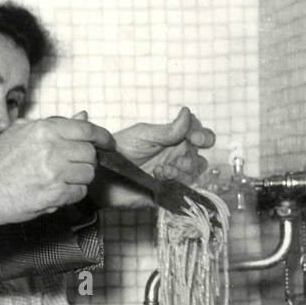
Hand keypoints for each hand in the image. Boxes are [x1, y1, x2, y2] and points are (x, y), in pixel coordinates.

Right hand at [0, 115, 113, 232]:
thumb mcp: (22, 134)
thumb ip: (56, 125)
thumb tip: (83, 116)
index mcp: (44, 129)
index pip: (87, 129)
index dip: (103, 137)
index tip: (108, 144)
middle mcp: (51, 148)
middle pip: (90, 153)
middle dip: (86, 161)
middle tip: (73, 167)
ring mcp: (53, 172)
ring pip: (88, 174)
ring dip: (79, 179)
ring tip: (60, 180)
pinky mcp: (54, 194)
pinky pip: (79, 192)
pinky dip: (71, 194)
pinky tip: (54, 192)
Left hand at [91, 106, 215, 207]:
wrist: (103, 173)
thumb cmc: (120, 149)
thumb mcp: (143, 135)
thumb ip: (167, 130)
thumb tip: (187, 113)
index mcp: (173, 138)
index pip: (198, 134)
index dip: (202, 135)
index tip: (195, 137)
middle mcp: (176, 156)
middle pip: (200, 156)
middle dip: (195, 156)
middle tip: (183, 156)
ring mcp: (173, 174)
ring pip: (193, 172)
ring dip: (182, 169)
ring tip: (161, 169)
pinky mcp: (167, 190)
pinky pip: (182, 188)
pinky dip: (174, 181)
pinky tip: (159, 176)